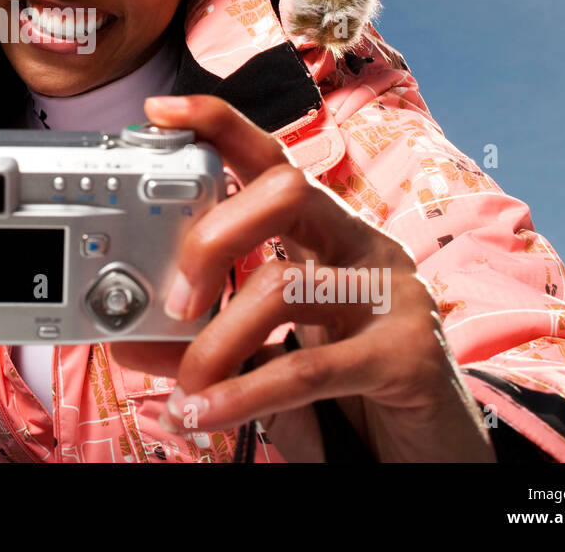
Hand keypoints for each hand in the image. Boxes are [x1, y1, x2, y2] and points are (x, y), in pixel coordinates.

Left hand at [110, 94, 494, 461]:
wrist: (436, 453)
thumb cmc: (348, 392)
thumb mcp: (268, 356)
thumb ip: (205, 340)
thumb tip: (128, 338)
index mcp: (328, 233)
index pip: (273, 160)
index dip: (220, 125)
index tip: (158, 112)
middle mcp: (365, 246)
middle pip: (287, 191)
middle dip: (212, 238)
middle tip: (172, 300)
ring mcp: (395, 294)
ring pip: (286, 282)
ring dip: (217, 338)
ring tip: (187, 386)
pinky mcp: (408, 355)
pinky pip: (308, 367)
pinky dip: (244, 393)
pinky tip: (206, 411)